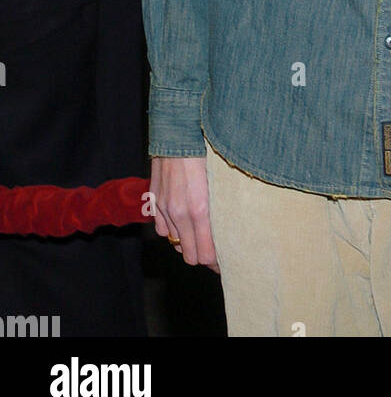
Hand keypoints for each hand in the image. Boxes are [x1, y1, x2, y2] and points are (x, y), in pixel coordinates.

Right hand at [149, 155, 219, 273]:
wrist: (179, 134)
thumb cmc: (206, 155)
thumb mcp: (220, 184)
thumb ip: (221, 209)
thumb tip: (228, 229)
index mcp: (199, 210)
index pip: (206, 254)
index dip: (217, 262)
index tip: (226, 262)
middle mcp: (180, 213)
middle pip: (190, 256)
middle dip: (203, 257)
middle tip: (216, 255)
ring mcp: (165, 208)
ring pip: (176, 244)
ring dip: (188, 244)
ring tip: (201, 238)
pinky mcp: (155, 201)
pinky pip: (163, 230)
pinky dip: (173, 231)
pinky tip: (183, 224)